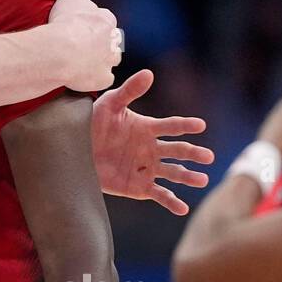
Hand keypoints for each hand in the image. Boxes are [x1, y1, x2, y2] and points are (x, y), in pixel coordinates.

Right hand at [47, 0, 121, 91]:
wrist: (61, 51)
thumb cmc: (66, 21)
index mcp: (106, 19)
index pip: (104, 20)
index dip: (92, 24)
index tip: (80, 27)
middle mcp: (112, 40)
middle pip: (110, 41)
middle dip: (100, 43)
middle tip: (80, 45)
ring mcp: (108, 60)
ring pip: (110, 60)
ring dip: (100, 60)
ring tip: (82, 62)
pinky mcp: (102, 78)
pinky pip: (102, 78)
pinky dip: (95, 77)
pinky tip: (82, 76)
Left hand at [92, 69, 213, 215]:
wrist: (73, 150)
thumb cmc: (90, 124)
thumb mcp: (109, 105)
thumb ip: (129, 91)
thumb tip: (148, 73)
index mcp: (147, 128)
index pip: (171, 126)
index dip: (185, 125)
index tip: (200, 125)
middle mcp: (151, 149)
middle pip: (177, 151)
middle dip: (193, 154)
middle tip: (208, 157)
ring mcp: (146, 169)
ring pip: (173, 173)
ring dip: (188, 177)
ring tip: (202, 180)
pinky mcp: (138, 187)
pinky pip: (159, 194)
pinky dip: (171, 202)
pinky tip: (183, 208)